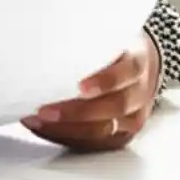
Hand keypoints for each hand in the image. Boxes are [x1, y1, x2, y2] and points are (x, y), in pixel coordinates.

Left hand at [21, 32, 160, 151]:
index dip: (105, 82)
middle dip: (76, 112)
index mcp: (137, 63)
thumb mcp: (109, 36)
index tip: (81, 87)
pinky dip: (66, 136)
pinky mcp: (122, 134)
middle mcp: (139, 93)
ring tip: (36, 121)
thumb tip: (40, 37)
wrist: (143, 67)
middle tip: (44, 110)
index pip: (126, 73)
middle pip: (114, 107)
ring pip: (103, 131)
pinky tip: (43, 129)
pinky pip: (95, 143)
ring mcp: (133, 117)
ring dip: (66, 128)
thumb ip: (86, 40)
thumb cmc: (115, 49)